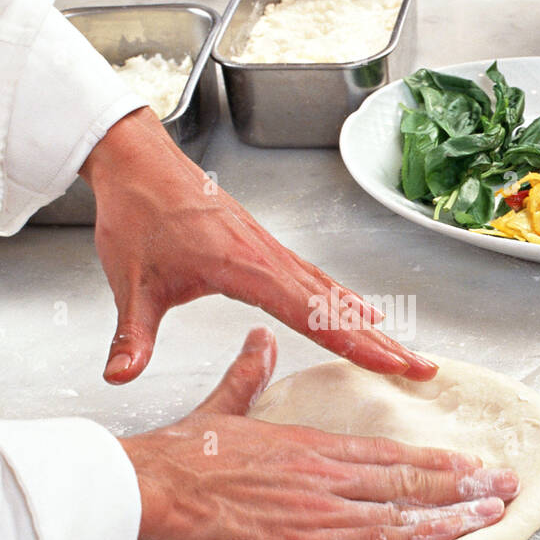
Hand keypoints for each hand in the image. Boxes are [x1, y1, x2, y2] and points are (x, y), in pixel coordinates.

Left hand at [80, 109, 437, 385]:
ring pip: (332, 292)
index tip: (389, 363)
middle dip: (382, 342)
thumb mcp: (131, 282)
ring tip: (404, 352)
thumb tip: (118, 376)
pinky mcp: (264, 247)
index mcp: (244, 266)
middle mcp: (268, 256)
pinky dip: (344, 301)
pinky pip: (315, 279)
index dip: (354, 342)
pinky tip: (360, 314)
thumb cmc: (138, 213)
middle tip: (421, 368)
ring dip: (370, 325)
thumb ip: (131, 335)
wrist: (138, 162)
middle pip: (337, 306)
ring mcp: (270, 250)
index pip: (310, 313)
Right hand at [119, 328, 519, 539]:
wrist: (149, 490)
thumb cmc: (175, 461)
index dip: (430, 459)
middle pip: (408, 474)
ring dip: (458, 507)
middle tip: (506, 480)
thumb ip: (245, 378)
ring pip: (407, 504)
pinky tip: (455, 536)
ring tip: (498, 507)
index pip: (384, 451)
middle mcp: (325, 469)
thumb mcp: (218, 411)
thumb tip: (256, 343)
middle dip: (463, 480)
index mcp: (306, 444)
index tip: (463, 460)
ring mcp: (322, 504)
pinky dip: (424, 536)